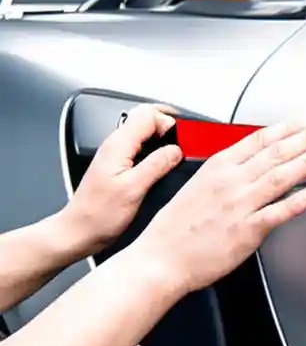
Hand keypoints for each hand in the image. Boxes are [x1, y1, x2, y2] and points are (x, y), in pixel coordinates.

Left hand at [61, 104, 181, 254]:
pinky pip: (140, 148)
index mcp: (117, 145)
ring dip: (162, 137)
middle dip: (167, 124)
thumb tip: (176, 150)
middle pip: (144, 118)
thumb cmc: (99, 214)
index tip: (181, 142)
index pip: (147, 114)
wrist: (80, 230)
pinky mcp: (118, 166)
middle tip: (184, 140)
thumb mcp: (133, 189)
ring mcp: (116, 155)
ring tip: (177, 151)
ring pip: (143, 132)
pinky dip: (156, 150)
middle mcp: (115, 145)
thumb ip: (156, 165)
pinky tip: (164, 164)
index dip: (168, 123)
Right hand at [126, 118, 305, 295]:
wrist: (159, 258)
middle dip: (305, 138)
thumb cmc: (175, 228)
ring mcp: (239, 205)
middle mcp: (230, 182)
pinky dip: (294, 203)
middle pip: (274, 154)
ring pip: (279, 177)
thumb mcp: (197, 186)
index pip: (258, 140)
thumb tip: (250, 166)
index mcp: (217, 168)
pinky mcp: (245, 231)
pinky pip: (275, 214)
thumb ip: (225, 174)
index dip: (287, 128)